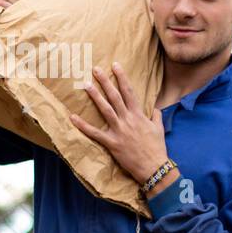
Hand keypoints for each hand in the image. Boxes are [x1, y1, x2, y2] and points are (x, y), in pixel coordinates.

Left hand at [70, 62, 168, 183]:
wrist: (154, 167)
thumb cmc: (157, 148)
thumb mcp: (159, 129)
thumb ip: (156, 116)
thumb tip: (156, 108)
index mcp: (139, 115)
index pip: (129, 92)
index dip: (122, 77)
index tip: (115, 65)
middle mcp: (128, 120)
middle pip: (115, 96)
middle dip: (105, 82)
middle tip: (96, 69)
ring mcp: (119, 131)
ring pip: (105, 110)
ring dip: (95, 96)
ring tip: (86, 85)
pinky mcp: (112, 143)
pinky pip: (95, 133)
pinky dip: (83, 126)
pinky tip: (73, 117)